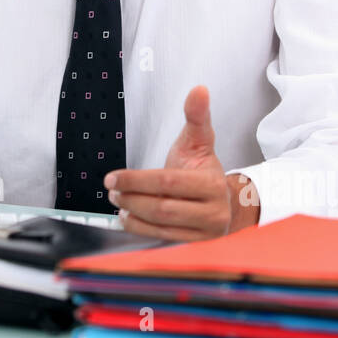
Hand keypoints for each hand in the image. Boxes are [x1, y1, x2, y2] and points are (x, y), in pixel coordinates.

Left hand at [103, 84, 259, 240]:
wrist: (225, 203)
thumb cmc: (203, 171)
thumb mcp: (199, 142)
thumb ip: (196, 117)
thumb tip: (199, 89)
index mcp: (212, 184)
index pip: (167, 182)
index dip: (136, 180)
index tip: (112, 178)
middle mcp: (213, 212)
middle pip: (162, 207)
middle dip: (131, 198)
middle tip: (111, 191)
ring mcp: (206, 234)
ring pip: (161, 226)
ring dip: (133, 215)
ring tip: (118, 203)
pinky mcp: (197, 248)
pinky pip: (163, 241)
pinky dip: (141, 230)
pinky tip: (128, 219)